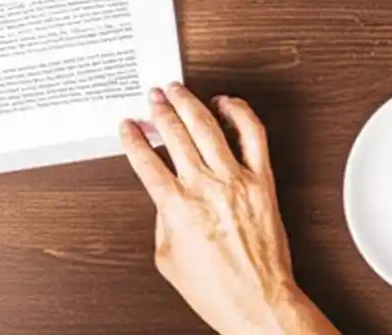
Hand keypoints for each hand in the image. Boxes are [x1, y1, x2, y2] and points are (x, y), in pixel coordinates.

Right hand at [120, 83, 337, 334]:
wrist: (260, 301)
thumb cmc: (218, 289)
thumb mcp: (168, 258)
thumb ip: (162, 219)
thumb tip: (165, 195)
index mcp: (177, 207)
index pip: (146, 160)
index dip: (133, 138)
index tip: (129, 126)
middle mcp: (205, 188)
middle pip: (175, 134)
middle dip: (159, 110)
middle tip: (152, 97)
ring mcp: (236, 180)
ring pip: (207, 126)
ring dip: (188, 103)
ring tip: (177, 91)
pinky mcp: (262, 180)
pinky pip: (252, 135)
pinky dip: (239, 112)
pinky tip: (226, 103)